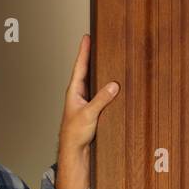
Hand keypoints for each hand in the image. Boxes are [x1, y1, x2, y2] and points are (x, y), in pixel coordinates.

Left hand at [54, 33, 118, 188]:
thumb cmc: (75, 134)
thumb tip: (114, 85)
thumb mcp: (89, 114)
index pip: (80, 67)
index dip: (84, 51)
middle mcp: (78, 94)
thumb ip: (101, 99)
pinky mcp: (91, 109)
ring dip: (98, 70)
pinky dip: (104, 85)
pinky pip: (99, 92)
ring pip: (93, 82)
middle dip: (91, 56)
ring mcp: (85, 101)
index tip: (86, 37)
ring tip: (106, 56)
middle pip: (86, 71)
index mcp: (74, 92)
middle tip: (96, 41)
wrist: (74, 151)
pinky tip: (112, 83)